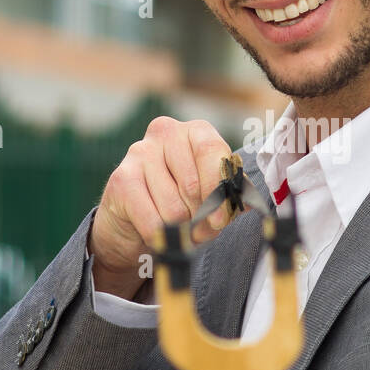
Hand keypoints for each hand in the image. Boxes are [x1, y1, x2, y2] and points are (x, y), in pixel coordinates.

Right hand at [88, 117, 234, 299]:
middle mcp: (166, 132)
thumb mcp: (211, 197)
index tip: (220, 220)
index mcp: (196, 131)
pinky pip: (153, 222)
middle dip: (200, 217)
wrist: (131, 222)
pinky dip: (160, 237)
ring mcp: (139, 152)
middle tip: (197, 230)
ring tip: (177, 230)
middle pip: (193, 185)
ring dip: (180, 230)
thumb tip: (249, 203)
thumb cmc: (180, 202)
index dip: (219, 190)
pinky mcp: (121, 179)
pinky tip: (157, 234)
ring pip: (173, 208)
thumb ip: (230, 196)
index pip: (212, 152)